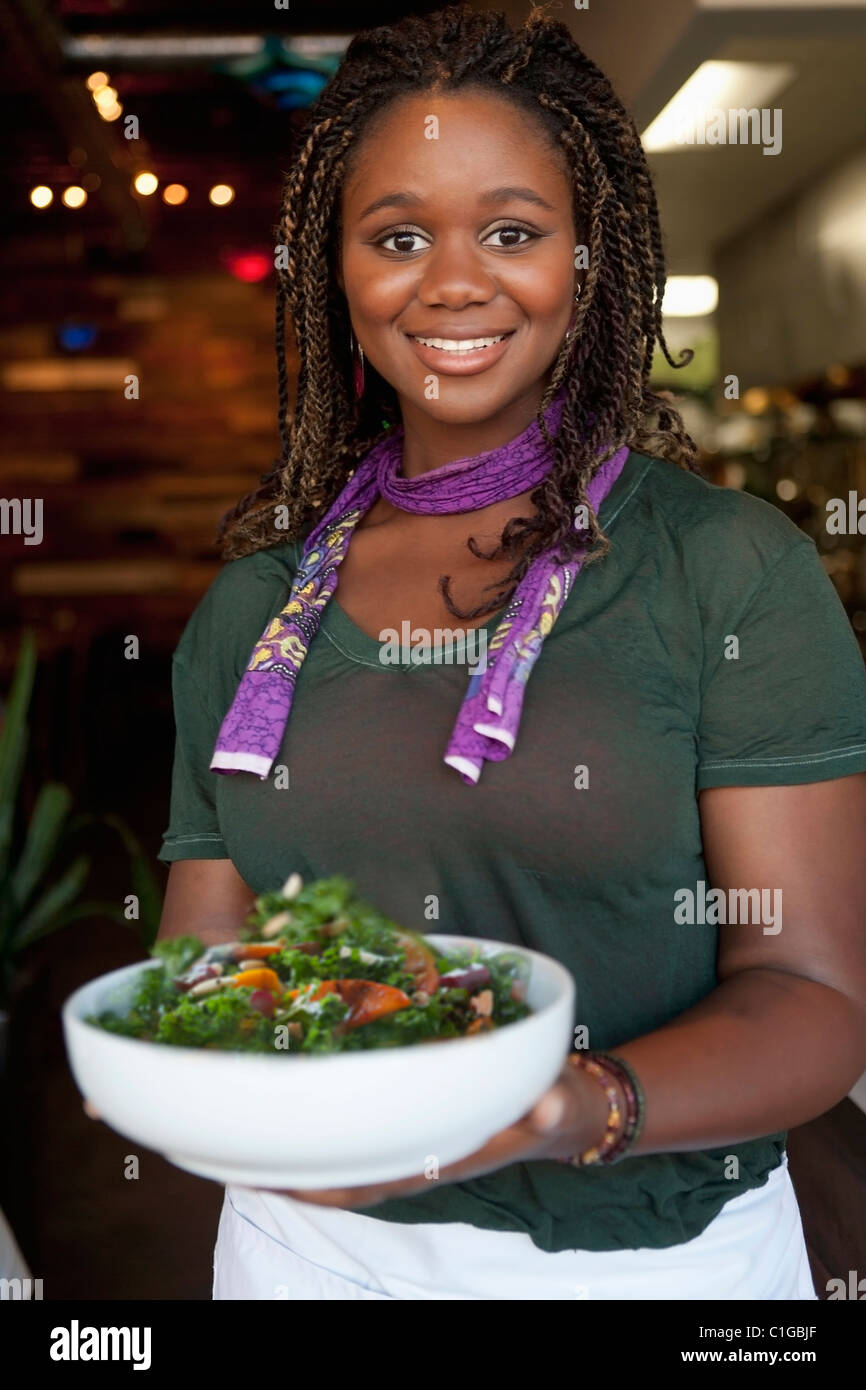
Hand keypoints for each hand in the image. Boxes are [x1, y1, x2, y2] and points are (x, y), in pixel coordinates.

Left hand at [266, 1055, 611, 1207]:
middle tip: (225, 1150)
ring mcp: (410, 1137)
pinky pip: (357, 1128)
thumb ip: (552, 1104)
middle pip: (338, 1174)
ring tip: (238, 1124)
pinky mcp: (411, 1115)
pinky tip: (293, 1096)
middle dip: (284, 1170)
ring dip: (296, 1146)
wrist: (565, 1109)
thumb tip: (549, 1104)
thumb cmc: (555, 1106)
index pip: (368, 1181)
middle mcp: (415, 1152)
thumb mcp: (556, 1102)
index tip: (266, 1176)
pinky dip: (323, 1119)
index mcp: (440, 1156)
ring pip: (342, 1153)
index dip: (317, 1184)